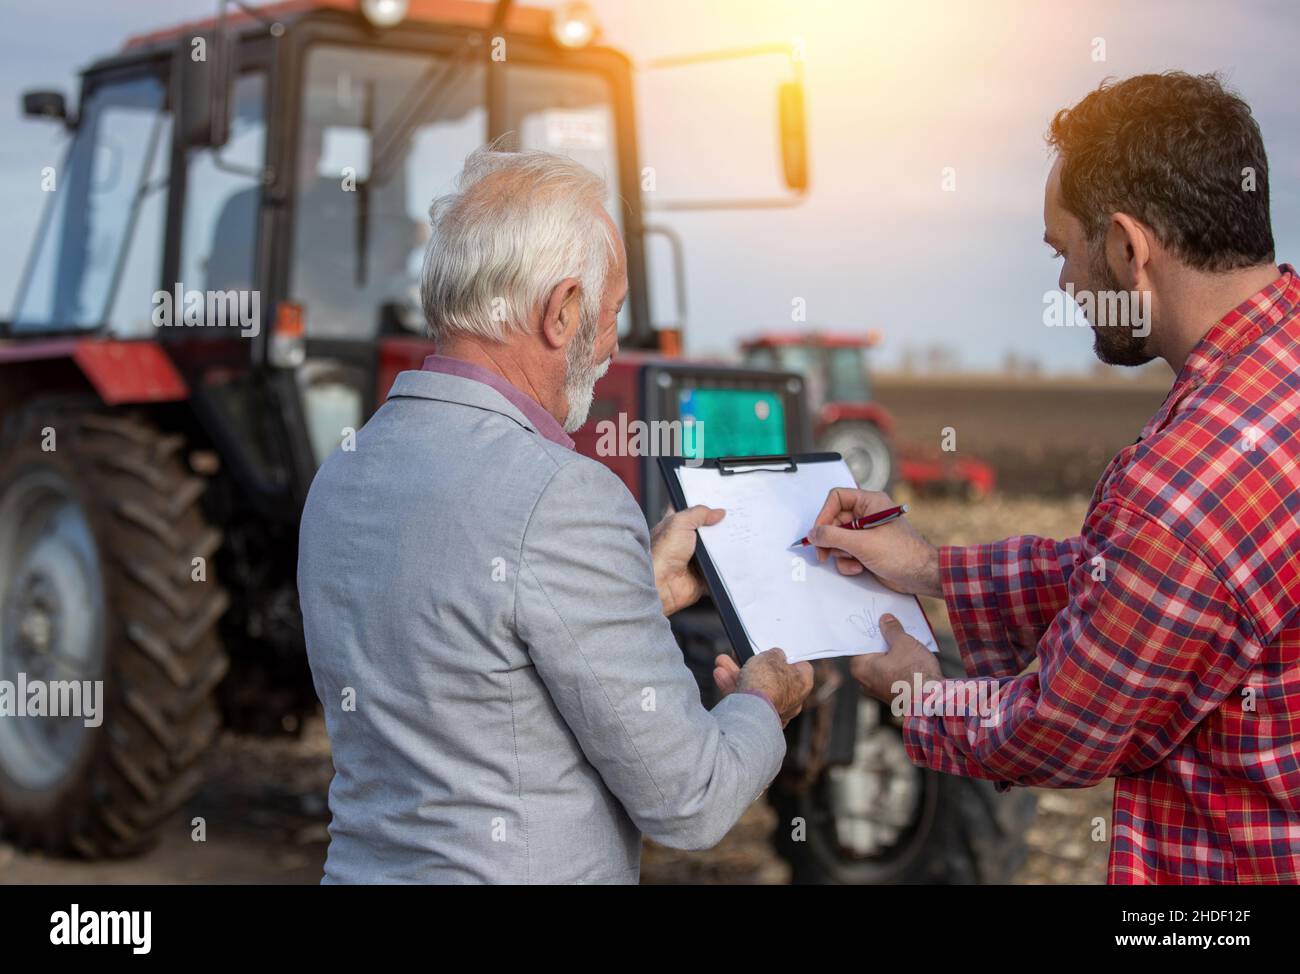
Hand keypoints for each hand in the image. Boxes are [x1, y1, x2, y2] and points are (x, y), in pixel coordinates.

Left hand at [650, 505, 723, 615]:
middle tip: (732, 519)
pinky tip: (732, 556)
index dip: (706, 505)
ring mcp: (696, 557)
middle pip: (709, 529)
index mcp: (677, 525)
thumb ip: (699, 513)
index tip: (721, 501)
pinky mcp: (704, 572)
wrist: (661, 582)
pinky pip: (720, 568)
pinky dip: (727, 564)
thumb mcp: (680, 523)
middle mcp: (687, 541)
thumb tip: (717, 512)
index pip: (693, 511)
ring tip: (736, 537)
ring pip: (718, 548)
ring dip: (726, 545)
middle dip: (721, 526)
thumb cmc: (662, 553)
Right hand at [713, 649, 813, 727]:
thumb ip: (774, 654)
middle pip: (771, 677)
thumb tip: (776, 655)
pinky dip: (732, 687)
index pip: (800, 667)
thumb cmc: (767, 683)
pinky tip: (720, 675)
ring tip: (722, 663)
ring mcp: (774, 711)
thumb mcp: (771, 656)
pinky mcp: (757, 720)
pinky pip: (744, 700)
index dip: (786, 658)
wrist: (751, 711)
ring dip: (737, 674)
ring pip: (754, 688)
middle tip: (741, 655)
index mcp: (802, 684)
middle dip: (752, 664)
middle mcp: (791, 700)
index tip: (774, 652)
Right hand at [807, 488, 941, 597]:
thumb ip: (833, 537)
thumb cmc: (902, 554)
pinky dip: (848, 562)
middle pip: (834, 521)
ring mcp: (866, 533)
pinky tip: (859, 568)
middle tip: (823, 553)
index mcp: (870, 502)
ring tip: (853, 561)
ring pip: (838, 538)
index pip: (836, 498)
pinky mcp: (866, 549)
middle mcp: (867, 514)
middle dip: (830, 539)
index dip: (824, 514)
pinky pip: (846, 552)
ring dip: (840, 553)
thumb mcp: (862, 543)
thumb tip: (813, 534)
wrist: (921, 575)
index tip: (819, 532)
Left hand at [849, 614, 941, 702]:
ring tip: (903, 640)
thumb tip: (885, 619)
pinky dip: (896, 665)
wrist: (933, 701)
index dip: (869, 631)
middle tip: (892, 627)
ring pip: (881, 665)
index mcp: (860, 668)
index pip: (859, 643)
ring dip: (891, 653)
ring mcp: (877, 690)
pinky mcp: (891, 695)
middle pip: (870, 654)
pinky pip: (890, 674)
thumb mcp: (904, 643)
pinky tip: (909, 656)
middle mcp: (864, 682)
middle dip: (881, 641)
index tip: (876, 621)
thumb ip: (892, 630)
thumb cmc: (915, 672)